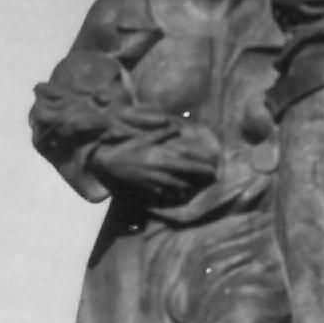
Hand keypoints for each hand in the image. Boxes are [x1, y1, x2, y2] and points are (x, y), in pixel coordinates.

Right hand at [97, 122, 220, 203]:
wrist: (110, 165)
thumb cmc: (128, 149)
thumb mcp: (144, 139)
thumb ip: (161, 134)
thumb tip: (175, 127)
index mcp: (161, 157)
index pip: (186, 163)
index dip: (201, 166)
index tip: (213, 167)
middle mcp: (160, 172)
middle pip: (185, 178)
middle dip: (199, 178)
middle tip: (211, 177)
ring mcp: (155, 183)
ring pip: (177, 189)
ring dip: (187, 187)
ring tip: (194, 185)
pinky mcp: (149, 191)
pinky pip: (165, 195)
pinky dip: (173, 194)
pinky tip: (177, 192)